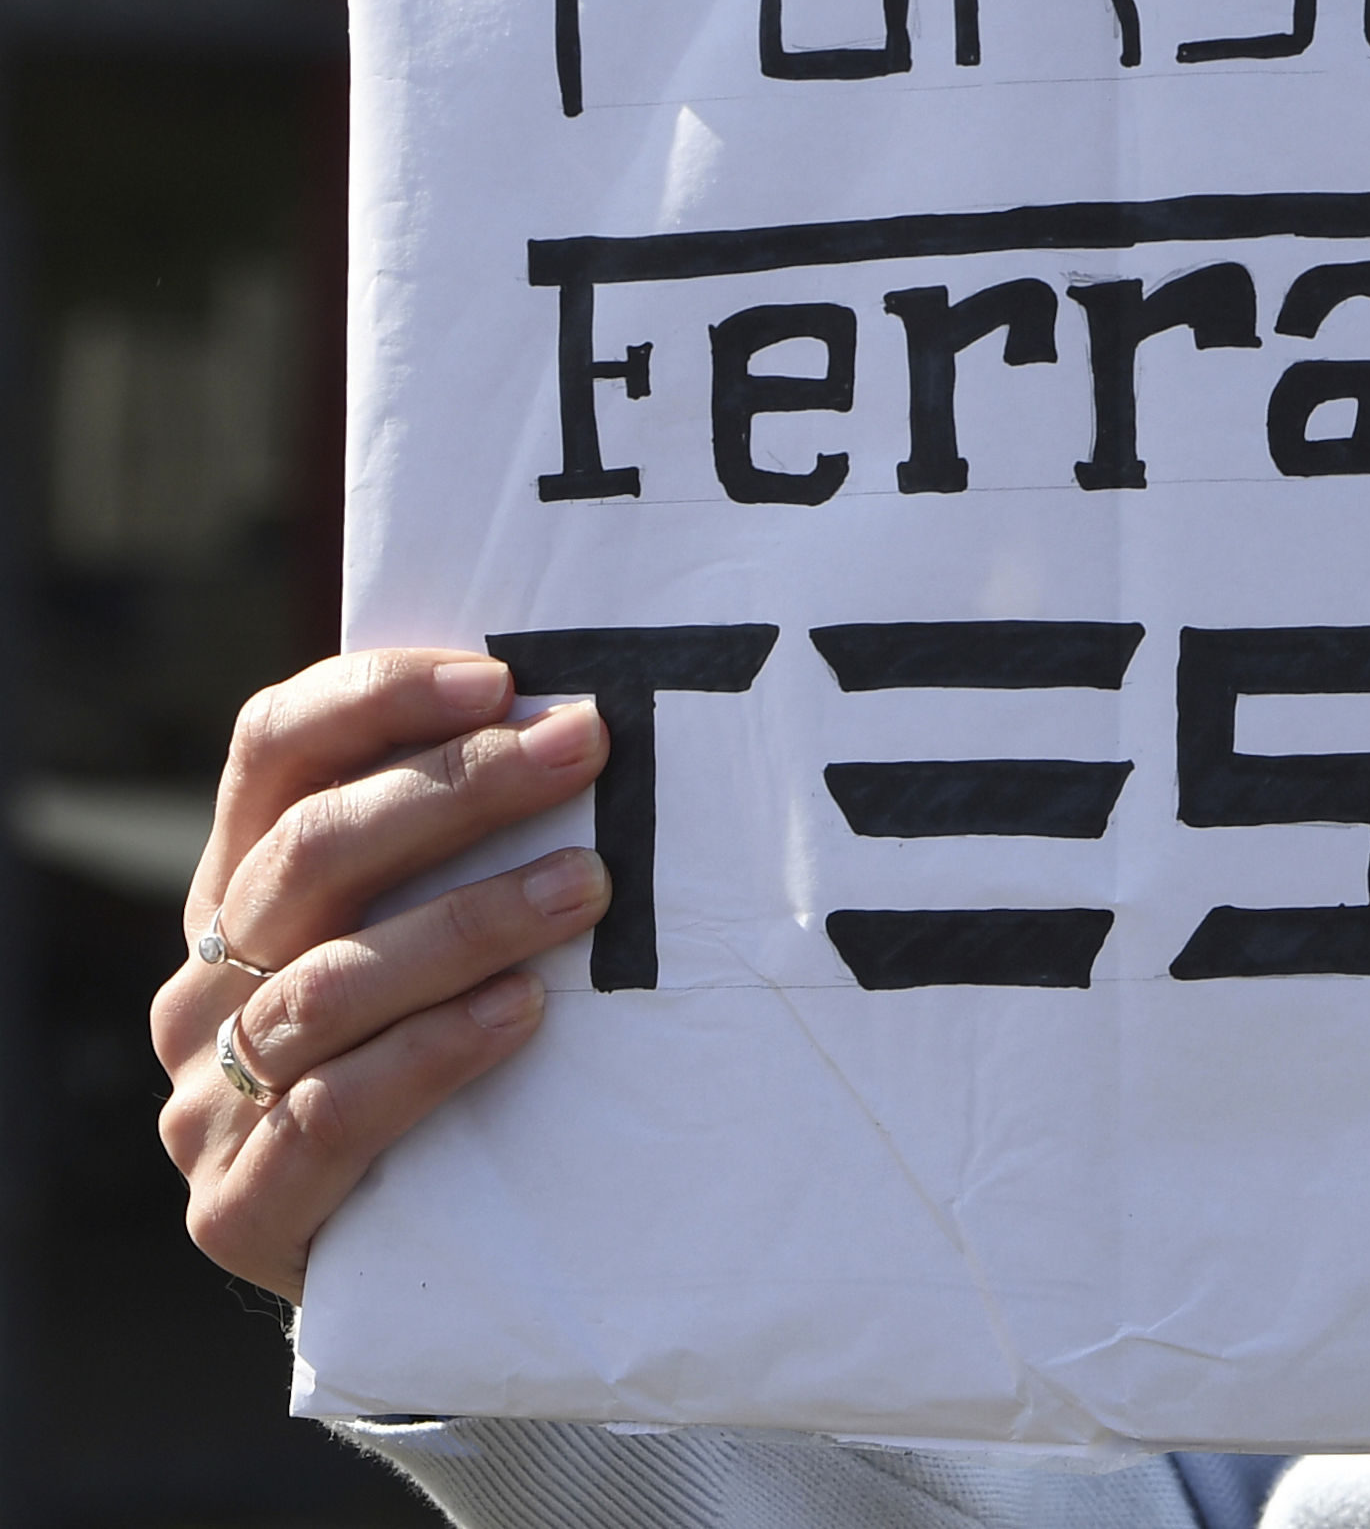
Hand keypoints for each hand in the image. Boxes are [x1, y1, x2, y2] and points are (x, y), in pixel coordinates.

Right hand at [153, 649, 612, 1298]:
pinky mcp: (237, 1208)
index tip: (502, 676)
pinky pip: (333, 1113)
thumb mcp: (434, 942)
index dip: (376, 698)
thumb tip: (581, 718)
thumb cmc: (444, 1063)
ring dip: (468, 921)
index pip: (272, 752)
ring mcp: (207, 1099)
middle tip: (583, 748)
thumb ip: (459, 849)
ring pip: (326, 982)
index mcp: (239, 892)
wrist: (404, 1269)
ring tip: (589, 886)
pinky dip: (433, 1054)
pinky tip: (522, 1014)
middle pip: (311, 853)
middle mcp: (204, 985)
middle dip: (457, 789)